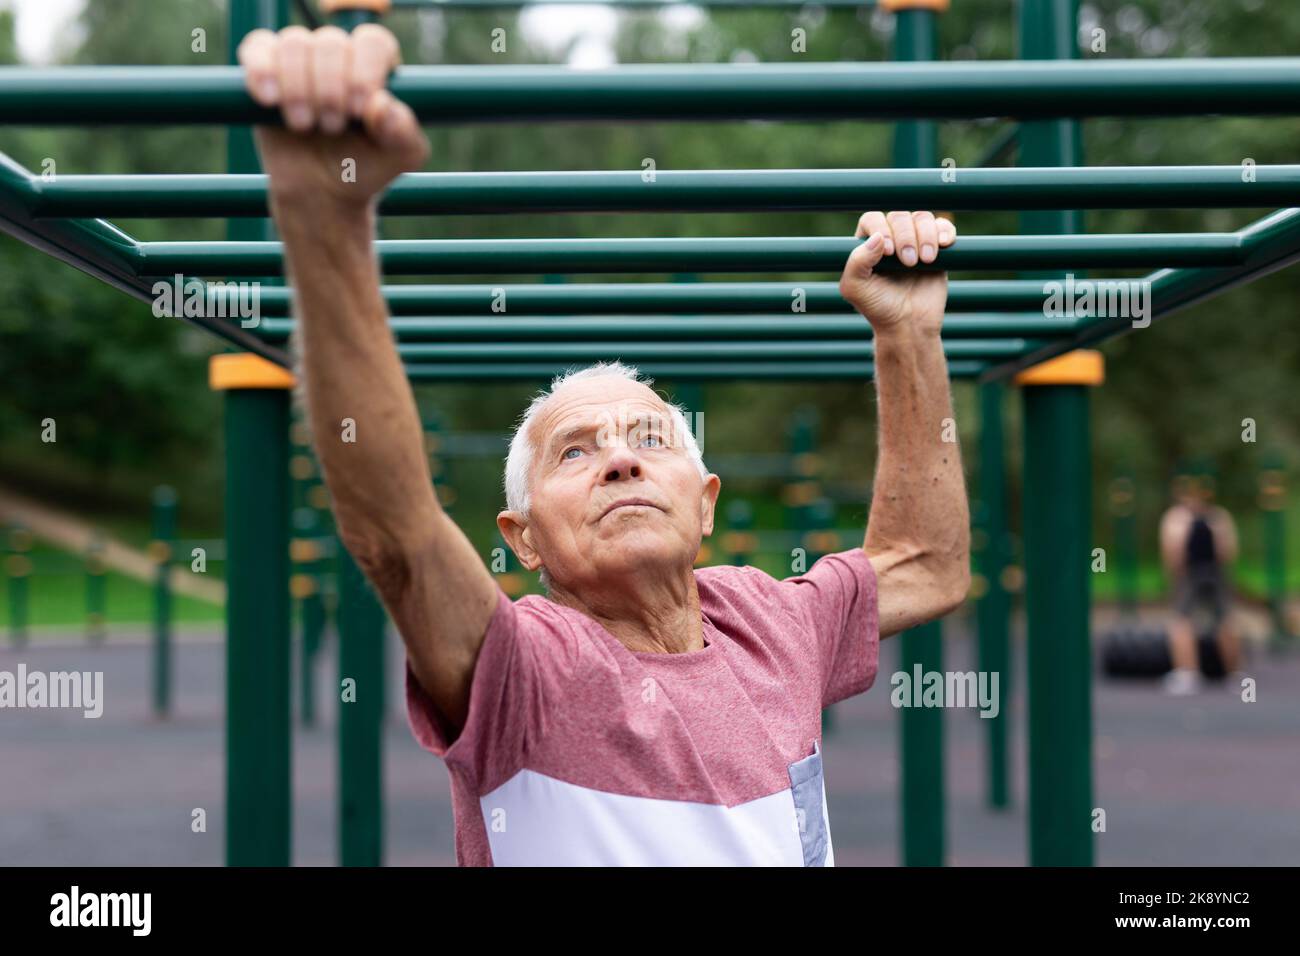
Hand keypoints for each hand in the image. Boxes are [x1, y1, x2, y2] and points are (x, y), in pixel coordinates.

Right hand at [238, 24, 429, 210]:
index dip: (364, 72)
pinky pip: (257, 49)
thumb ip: (403, 131)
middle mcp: (339, 55)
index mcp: (376, 66)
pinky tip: (270, 100)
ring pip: (294, 43)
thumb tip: (381, 104)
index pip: (372, 43)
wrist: (323, 195)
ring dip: (298, 87)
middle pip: (331, 42)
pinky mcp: (265, 70)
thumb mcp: (400, 157)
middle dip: (330, 89)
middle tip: (332, 128)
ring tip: (303, 125)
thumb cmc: (365, 169)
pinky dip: (262, 71)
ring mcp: (301, 59)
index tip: (358, 110)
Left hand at [838, 211, 956, 335]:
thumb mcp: (855, 289)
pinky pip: (944, 226)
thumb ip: (856, 262)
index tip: (888, 251)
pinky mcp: (937, 248)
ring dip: (926, 235)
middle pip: (899, 216)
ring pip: (922, 218)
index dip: (881, 228)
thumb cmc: (878, 308)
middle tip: (908, 262)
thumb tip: (876, 237)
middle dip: (905, 236)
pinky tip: (944, 244)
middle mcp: (891, 238)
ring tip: (925, 261)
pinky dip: (945, 231)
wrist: (909, 325)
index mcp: (867, 245)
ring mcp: (914, 241)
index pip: (872, 219)